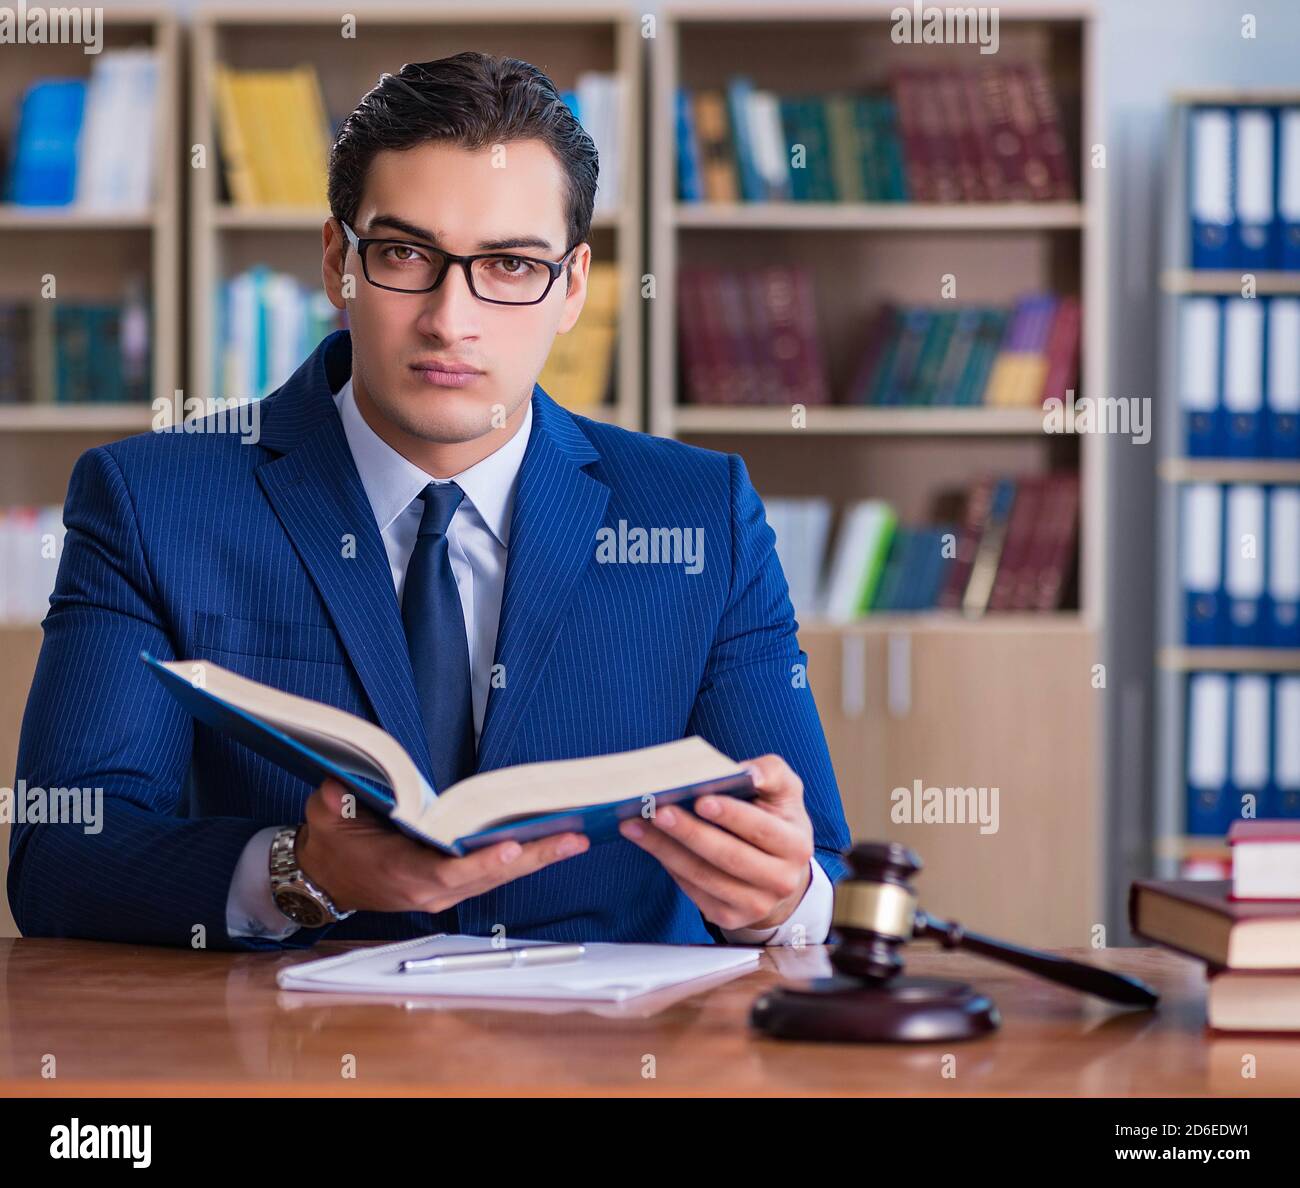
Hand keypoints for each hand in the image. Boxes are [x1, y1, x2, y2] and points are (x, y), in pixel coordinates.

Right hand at [296, 778, 588, 914]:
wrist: (325, 878)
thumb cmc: (332, 843)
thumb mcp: (326, 815)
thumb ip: (336, 800)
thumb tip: (346, 783)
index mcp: (402, 873)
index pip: (447, 872)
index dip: (481, 864)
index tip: (511, 849)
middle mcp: (430, 890)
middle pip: (488, 877)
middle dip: (532, 858)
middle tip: (572, 840)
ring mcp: (443, 893)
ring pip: (498, 878)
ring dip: (537, 859)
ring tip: (575, 839)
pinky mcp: (451, 888)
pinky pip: (493, 876)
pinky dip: (523, 861)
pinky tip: (551, 844)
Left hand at [617, 753, 813, 932]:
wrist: (780, 870)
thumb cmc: (776, 820)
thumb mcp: (784, 791)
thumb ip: (771, 772)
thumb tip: (747, 772)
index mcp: (795, 845)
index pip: (762, 829)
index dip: (731, 815)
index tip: (700, 799)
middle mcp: (780, 881)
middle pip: (729, 856)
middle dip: (690, 832)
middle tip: (657, 811)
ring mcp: (755, 904)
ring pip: (704, 876)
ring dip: (666, 849)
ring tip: (636, 825)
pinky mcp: (729, 917)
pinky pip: (693, 891)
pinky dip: (668, 865)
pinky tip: (649, 844)